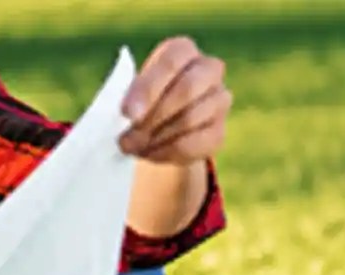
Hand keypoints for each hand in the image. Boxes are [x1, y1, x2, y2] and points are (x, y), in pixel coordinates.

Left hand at [119, 37, 231, 164]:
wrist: (153, 130)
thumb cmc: (136, 104)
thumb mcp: (127, 96)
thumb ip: (129, 101)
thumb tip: (129, 117)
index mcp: (181, 51)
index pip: (172, 61)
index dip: (148, 88)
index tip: (127, 114)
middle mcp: (208, 69)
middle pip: (188, 88)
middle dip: (153, 117)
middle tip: (125, 139)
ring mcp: (219, 99)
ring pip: (191, 118)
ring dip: (156, 137)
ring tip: (132, 147)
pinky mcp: (218, 131)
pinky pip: (196, 143)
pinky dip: (167, 152)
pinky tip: (149, 154)